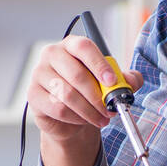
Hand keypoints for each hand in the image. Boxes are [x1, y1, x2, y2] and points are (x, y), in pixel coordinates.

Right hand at [28, 35, 143, 165]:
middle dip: (98, 96)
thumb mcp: (111, 84)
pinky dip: (75, 118)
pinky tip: (83, 120)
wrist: (71, 115)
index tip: (112, 82)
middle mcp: (52, 54)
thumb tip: (133, 80)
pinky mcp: (33, 94)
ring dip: (89, 111)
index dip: (99, 64)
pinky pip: (58, 109)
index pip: (84, 47)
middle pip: (76, 74)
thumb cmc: (90, 92)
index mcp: (72, 45)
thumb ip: (126, 79)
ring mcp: (39, 73)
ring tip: (101, 119)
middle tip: (110, 110)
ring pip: (67, 94)